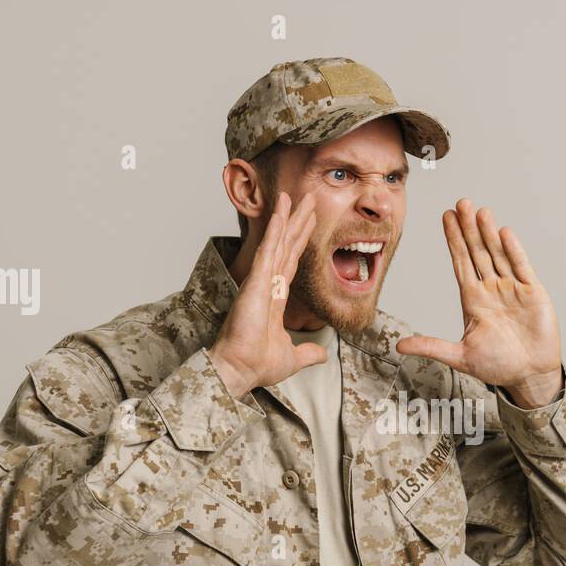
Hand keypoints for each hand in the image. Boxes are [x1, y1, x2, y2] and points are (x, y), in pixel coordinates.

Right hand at [208, 191, 321, 398]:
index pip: (292, 262)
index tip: (310, 222)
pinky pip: (268, 251)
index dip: (301, 240)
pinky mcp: (256, 282)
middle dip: (298, 221)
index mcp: (275, 298)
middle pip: (287, 245)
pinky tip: (281, 213)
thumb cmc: (257, 364)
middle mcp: (268, 284)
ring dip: (286, 218)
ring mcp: (261, 281)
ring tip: (293, 195)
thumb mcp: (292, 358)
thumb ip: (308, 353)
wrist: (242, 370)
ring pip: (277, 242)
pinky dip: (275, 230)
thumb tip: (323, 355)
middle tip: (310, 199)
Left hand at [396, 198, 562, 407]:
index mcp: (473, 300)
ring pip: (498, 254)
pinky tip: (504, 232)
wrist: (530, 375)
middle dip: (468, 228)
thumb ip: (432, 347)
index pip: (460, 263)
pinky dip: (513, 249)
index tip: (446, 217)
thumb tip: (399, 346)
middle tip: (461, 203)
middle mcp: (491, 289)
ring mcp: (512, 289)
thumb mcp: (460, 357)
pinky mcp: (532, 293)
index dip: (453, 240)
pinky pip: (521, 266)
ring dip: (488, 233)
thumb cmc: (499, 366)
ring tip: (480, 211)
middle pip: (477, 252)